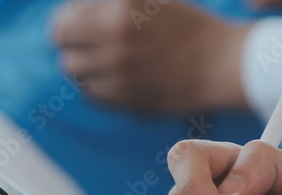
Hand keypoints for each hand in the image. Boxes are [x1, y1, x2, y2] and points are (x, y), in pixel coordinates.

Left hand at [52, 0, 250, 113]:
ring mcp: (118, 69)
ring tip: (100, 60)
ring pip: (73, 69)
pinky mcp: (124, 98)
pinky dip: (95, 86)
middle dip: (69, 41)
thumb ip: (112, 4)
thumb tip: (77, 10)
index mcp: (123, 5)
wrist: (219, 65)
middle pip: (62, 42)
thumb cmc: (189, 28)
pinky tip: (112, 79)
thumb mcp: (151, 0)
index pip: (66, 14)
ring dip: (81, 64)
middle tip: (82, 42)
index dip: (68, 18)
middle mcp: (116, 35)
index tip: (76, 21)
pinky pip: (90, 93)